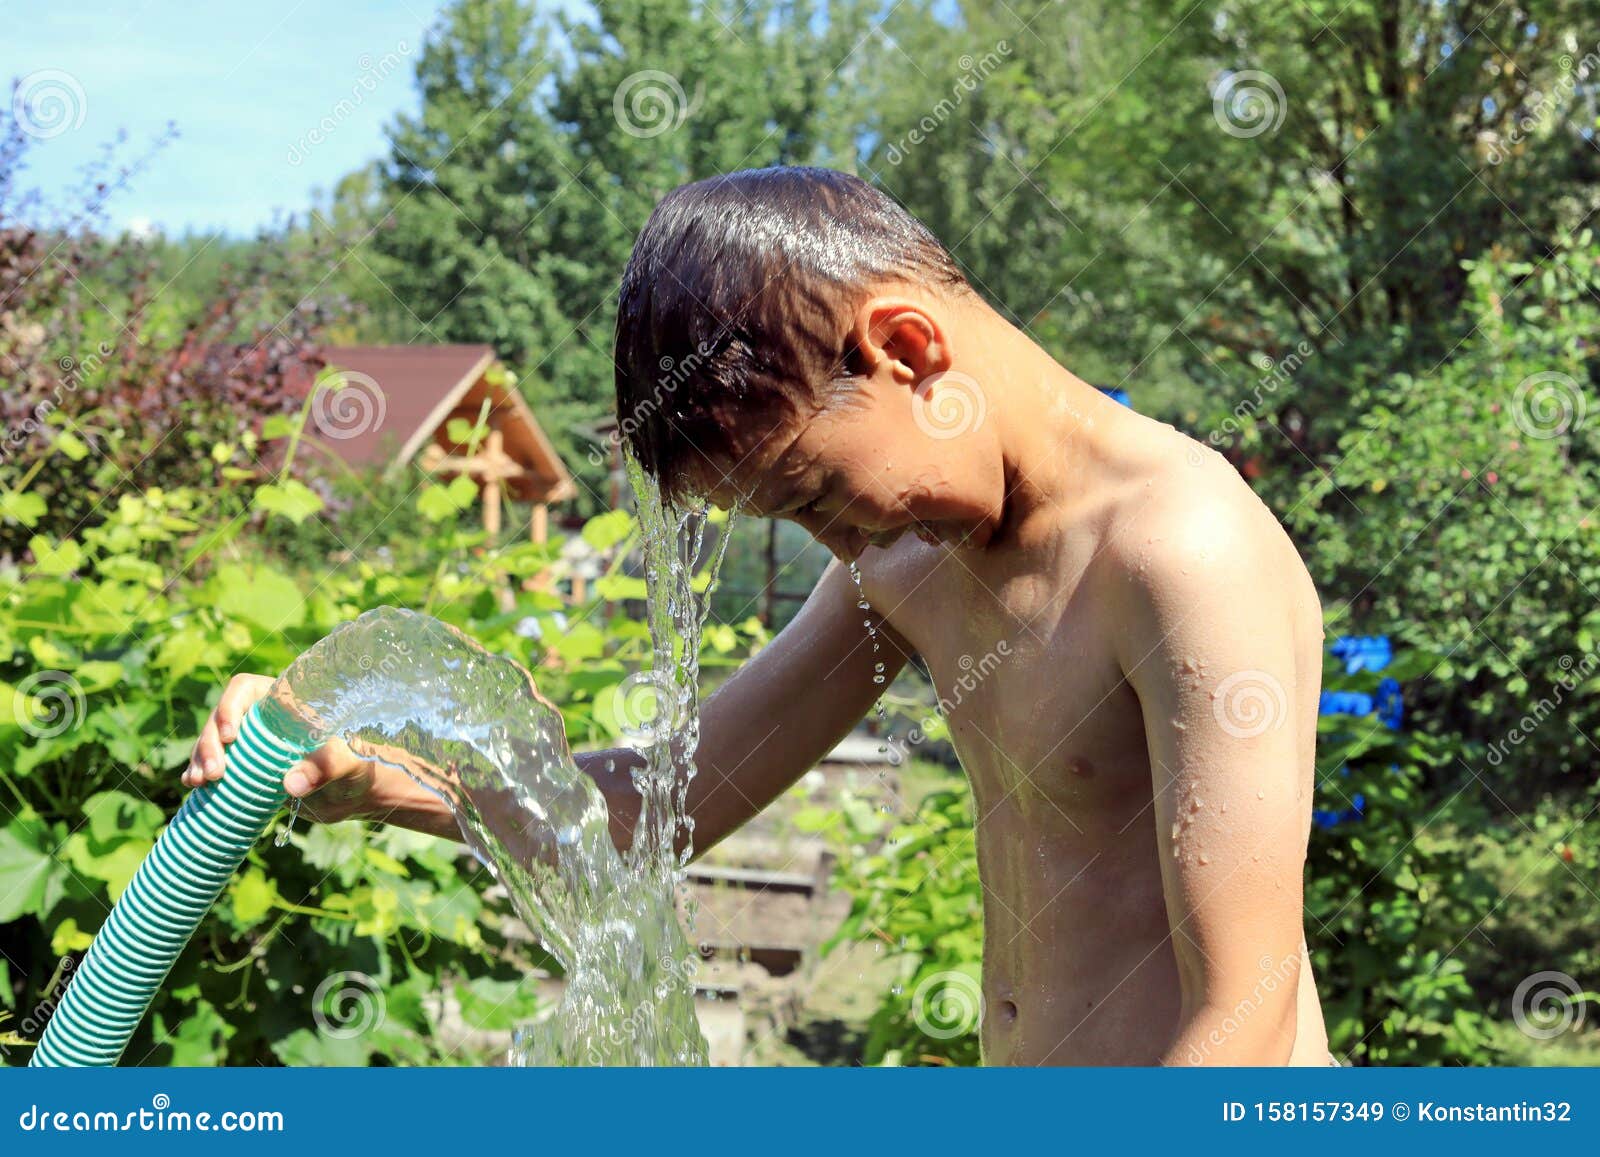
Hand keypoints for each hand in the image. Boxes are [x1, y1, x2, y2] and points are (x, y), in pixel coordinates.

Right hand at [184, 673, 377, 823]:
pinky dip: (199, 771)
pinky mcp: (246, 766)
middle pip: (222, 716)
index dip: (231, 707)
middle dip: (209, 742)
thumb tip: (292, 785)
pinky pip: (215, 762)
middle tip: (213, 774)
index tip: (230, 736)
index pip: (246, 689)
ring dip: (200, 758)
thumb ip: (326, 768)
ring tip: (199, 783)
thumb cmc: (357, 767)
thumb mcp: (349, 764)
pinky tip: (192, 784)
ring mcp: (251, 742)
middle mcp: (263, 717)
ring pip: (213, 739)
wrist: (355, 794)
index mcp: (286, 701)